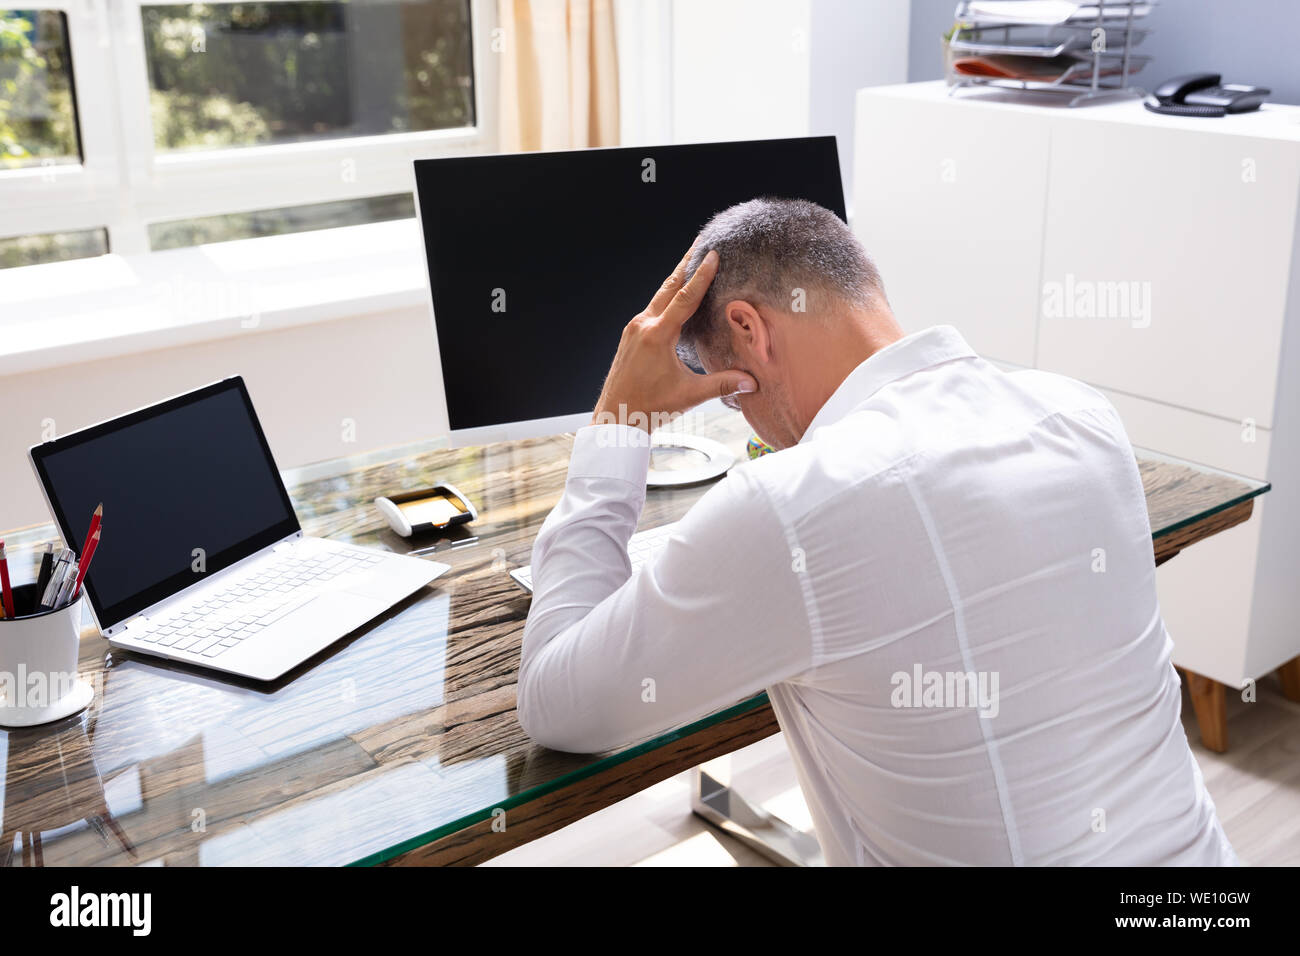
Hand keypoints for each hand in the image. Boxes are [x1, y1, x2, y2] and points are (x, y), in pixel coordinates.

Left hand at [593, 245, 756, 431]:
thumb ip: (721, 383)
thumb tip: (752, 382)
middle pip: (669, 287)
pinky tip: (676, 297)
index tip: (712, 253)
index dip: (701, 274)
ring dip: (676, 280)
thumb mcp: (689, 395)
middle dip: (686, 264)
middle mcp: (643, 326)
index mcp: (657, 335)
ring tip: (691, 263)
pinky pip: (652, 309)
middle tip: (700, 243)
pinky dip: (667, 297)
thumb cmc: (648, 407)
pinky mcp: (631, 336)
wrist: (615, 418)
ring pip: (659, 296)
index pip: (685, 298)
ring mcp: (634, 329)